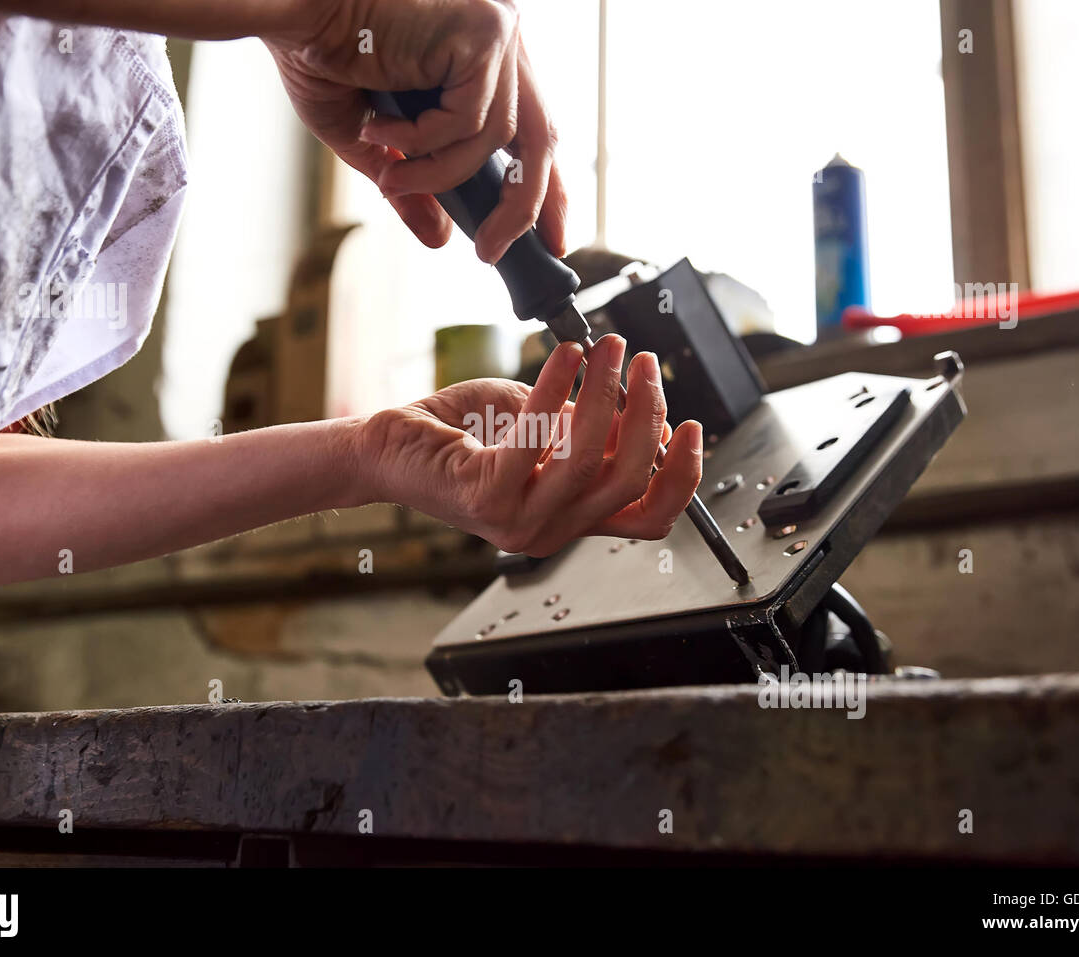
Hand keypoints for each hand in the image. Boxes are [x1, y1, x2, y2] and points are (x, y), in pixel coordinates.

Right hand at [264, 0, 565, 262]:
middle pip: (541, 137)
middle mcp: (498, 40)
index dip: (543, 187)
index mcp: (481, 57)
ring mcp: (495, 32)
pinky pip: (470, 119)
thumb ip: (411, 183)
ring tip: (390, 175)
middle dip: (524, 204)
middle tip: (492, 251)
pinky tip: (379, 127)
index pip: (532, 129)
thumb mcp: (372, 139)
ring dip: (438, 173)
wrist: (290, 9)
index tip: (548, 237)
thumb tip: (438, 237)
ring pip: (496, 137)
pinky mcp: (483, 32)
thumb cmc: (319, 52)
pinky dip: (424, 141)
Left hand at [360, 337, 703, 555]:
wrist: (387, 448)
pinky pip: (538, 438)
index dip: (682, 474)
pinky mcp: (486, 498)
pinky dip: (559, 387)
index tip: (691, 424)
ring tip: (605, 347)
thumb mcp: (541, 425)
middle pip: (630, 480)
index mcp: (571, 519)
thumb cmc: (461, 434)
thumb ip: (590, 425)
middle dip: (647, 412)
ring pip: (590, 460)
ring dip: (606, 392)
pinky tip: (564, 354)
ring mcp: (519, 522)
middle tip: (641, 362)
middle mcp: (550, 531)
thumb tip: (638, 405)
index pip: (649, 517)